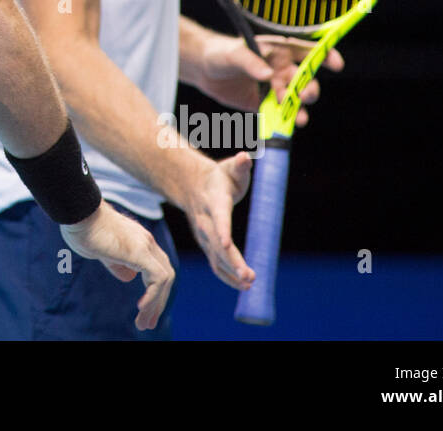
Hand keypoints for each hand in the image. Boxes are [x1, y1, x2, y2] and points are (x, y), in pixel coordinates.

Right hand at [59, 201, 174, 330]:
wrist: (77, 211)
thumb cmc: (83, 227)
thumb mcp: (101, 251)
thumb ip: (116, 263)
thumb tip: (129, 277)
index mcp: (138, 241)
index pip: (156, 268)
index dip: (153, 291)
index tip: (142, 310)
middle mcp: (146, 241)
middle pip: (164, 274)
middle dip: (158, 302)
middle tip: (147, 323)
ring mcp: (144, 245)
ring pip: (165, 278)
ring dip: (156, 304)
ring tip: (144, 322)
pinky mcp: (139, 251)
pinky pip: (157, 278)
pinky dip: (153, 296)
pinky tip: (141, 308)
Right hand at [182, 152, 255, 289]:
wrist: (192, 186)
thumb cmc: (219, 177)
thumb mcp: (230, 168)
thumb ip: (240, 165)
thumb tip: (245, 157)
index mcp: (214, 201)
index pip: (218, 217)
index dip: (222, 230)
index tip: (226, 243)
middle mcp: (206, 220)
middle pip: (217, 244)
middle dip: (231, 261)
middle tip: (248, 276)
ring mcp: (204, 234)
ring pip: (216, 257)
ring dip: (231, 273)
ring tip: (250, 283)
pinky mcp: (207, 244)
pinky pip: (216, 264)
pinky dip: (228, 276)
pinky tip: (243, 285)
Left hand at [194, 33, 342, 127]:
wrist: (204, 70)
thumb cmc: (221, 53)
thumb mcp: (234, 54)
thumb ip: (250, 62)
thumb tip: (268, 74)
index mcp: (279, 51)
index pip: (307, 52)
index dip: (325, 56)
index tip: (337, 65)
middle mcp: (281, 70)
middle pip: (305, 81)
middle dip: (309, 89)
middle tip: (303, 96)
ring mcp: (274, 88)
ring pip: (295, 101)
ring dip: (300, 110)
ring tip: (299, 120)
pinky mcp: (264, 105)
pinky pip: (279, 114)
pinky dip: (285, 122)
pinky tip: (287, 128)